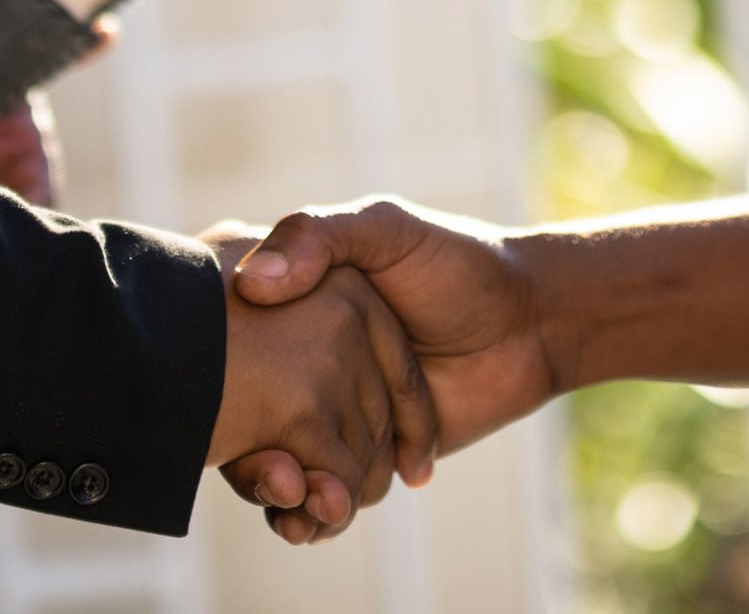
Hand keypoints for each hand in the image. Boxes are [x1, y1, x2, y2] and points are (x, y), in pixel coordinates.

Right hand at [202, 221, 437, 545]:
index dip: (216, 386)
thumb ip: (319, 237)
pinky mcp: (366, 456)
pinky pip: (330, 492)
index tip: (224, 413)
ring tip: (299, 510)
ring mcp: (330, 413)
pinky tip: (321, 519)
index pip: (225, 353)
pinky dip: (319, 512)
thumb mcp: (385, 230)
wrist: (531, 323)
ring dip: (281, 497)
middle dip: (252, 462)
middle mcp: (297, 363)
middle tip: (275, 478)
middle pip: (246, 422)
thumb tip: (253, 282)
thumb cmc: (458, 263)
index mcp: (286, 307)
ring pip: (282, 467)